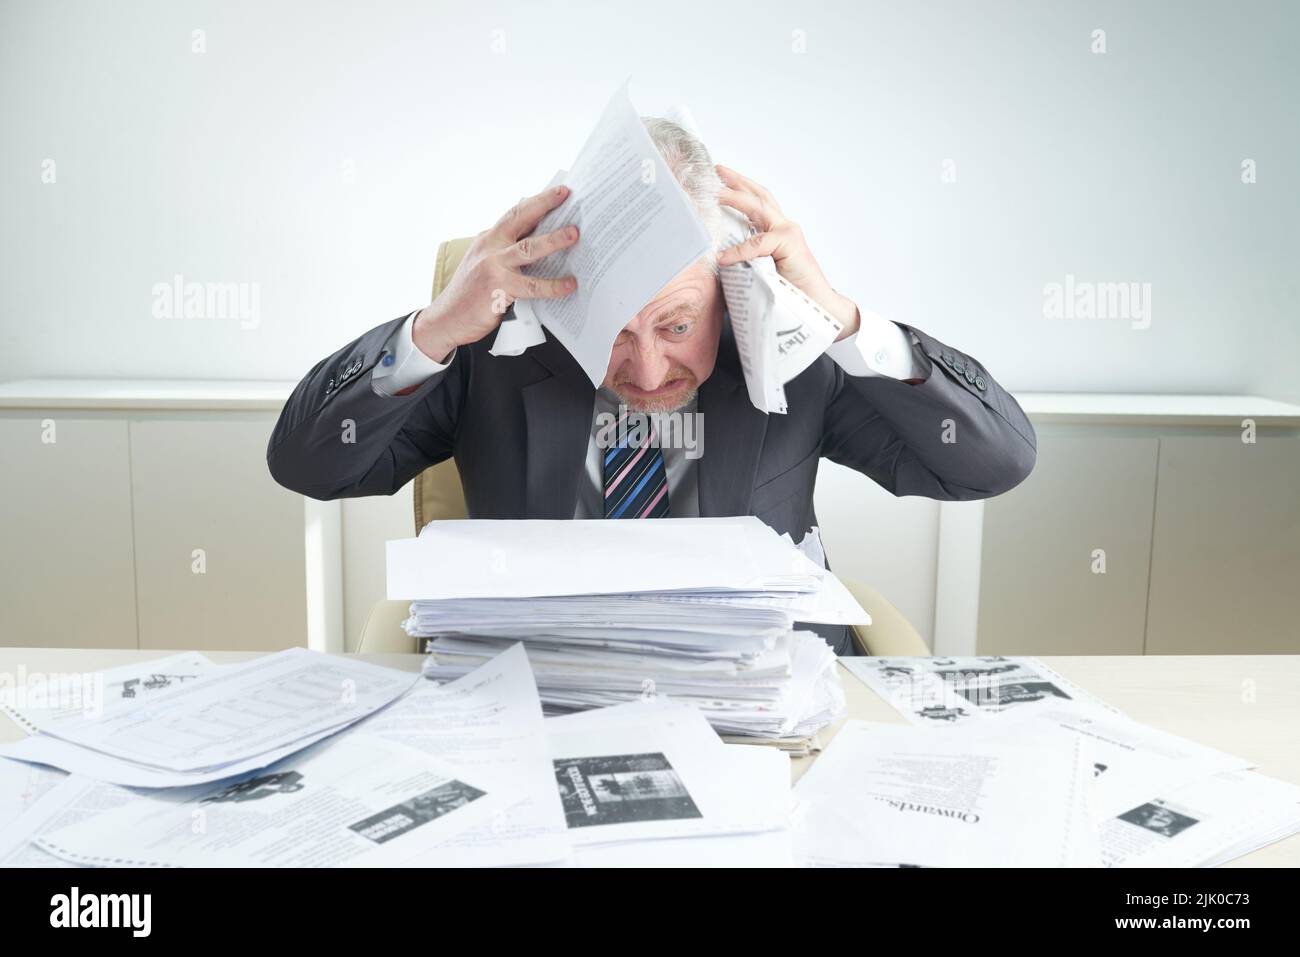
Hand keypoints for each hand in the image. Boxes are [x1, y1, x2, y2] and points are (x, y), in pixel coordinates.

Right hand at [413, 184, 579, 360]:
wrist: (447, 319)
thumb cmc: (470, 294)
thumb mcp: (484, 262)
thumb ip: (505, 251)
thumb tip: (538, 242)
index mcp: (488, 239)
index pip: (514, 213)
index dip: (537, 200)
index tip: (558, 192)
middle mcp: (490, 248)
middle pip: (520, 219)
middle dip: (544, 204)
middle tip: (566, 195)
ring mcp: (493, 267)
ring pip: (529, 249)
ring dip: (554, 240)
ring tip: (574, 235)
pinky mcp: (499, 289)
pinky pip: (532, 286)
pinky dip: (553, 286)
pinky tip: (568, 285)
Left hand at [714, 164, 860, 340]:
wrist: (816, 309)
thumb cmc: (788, 295)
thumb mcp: (759, 273)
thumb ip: (744, 262)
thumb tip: (716, 260)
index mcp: (776, 232)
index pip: (756, 204)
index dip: (739, 190)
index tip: (719, 181)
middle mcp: (784, 228)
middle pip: (759, 196)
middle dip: (737, 181)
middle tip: (716, 170)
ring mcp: (789, 234)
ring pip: (760, 208)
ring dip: (736, 198)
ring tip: (715, 195)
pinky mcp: (791, 246)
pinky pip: (760, 243)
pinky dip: (740, 250)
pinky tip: (725, 256)